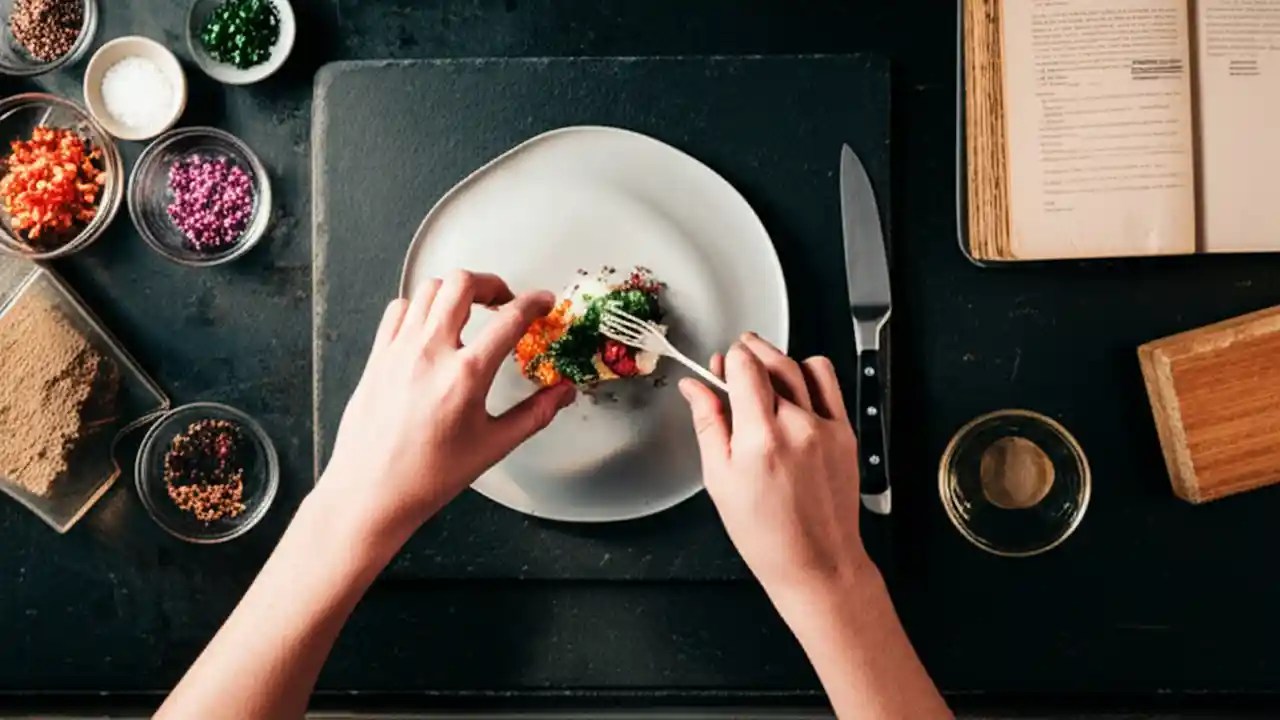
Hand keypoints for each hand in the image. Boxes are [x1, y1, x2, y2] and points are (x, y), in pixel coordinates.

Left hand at [320, 270, 575, 543]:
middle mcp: (430, 353)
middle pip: (463, 284)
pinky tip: (431, 325)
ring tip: (470, 309)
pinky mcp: (378, 356)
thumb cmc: (429, 476)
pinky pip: (399, 310)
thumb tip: (563, 394)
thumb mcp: (493, 446)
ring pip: (429, 290)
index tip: (543, 302)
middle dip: (491, 283)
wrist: (371, 492)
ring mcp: (399, 350)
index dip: (534, 303)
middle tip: (504, 299)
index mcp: (465, 376)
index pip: (509, 319)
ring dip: (456, 292)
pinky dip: (420, 306)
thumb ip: (535, 414)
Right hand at [679, 334, 870, 601]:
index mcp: (760, 438)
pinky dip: (808, 373)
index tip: (719, 369)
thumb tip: (694, 387)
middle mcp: (797, 426)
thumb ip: (708, 423)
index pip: (744, 367)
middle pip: (772, 361)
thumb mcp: (719, 479)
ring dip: (777, 359)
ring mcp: (826, 427)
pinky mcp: (846, 432)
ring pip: (801, 366)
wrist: (817, 561)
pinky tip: (794, 387)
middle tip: (734, 360)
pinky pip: (828, 383)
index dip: (728, 359)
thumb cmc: (766, 533)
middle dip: (749, 352)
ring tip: (762, 371)